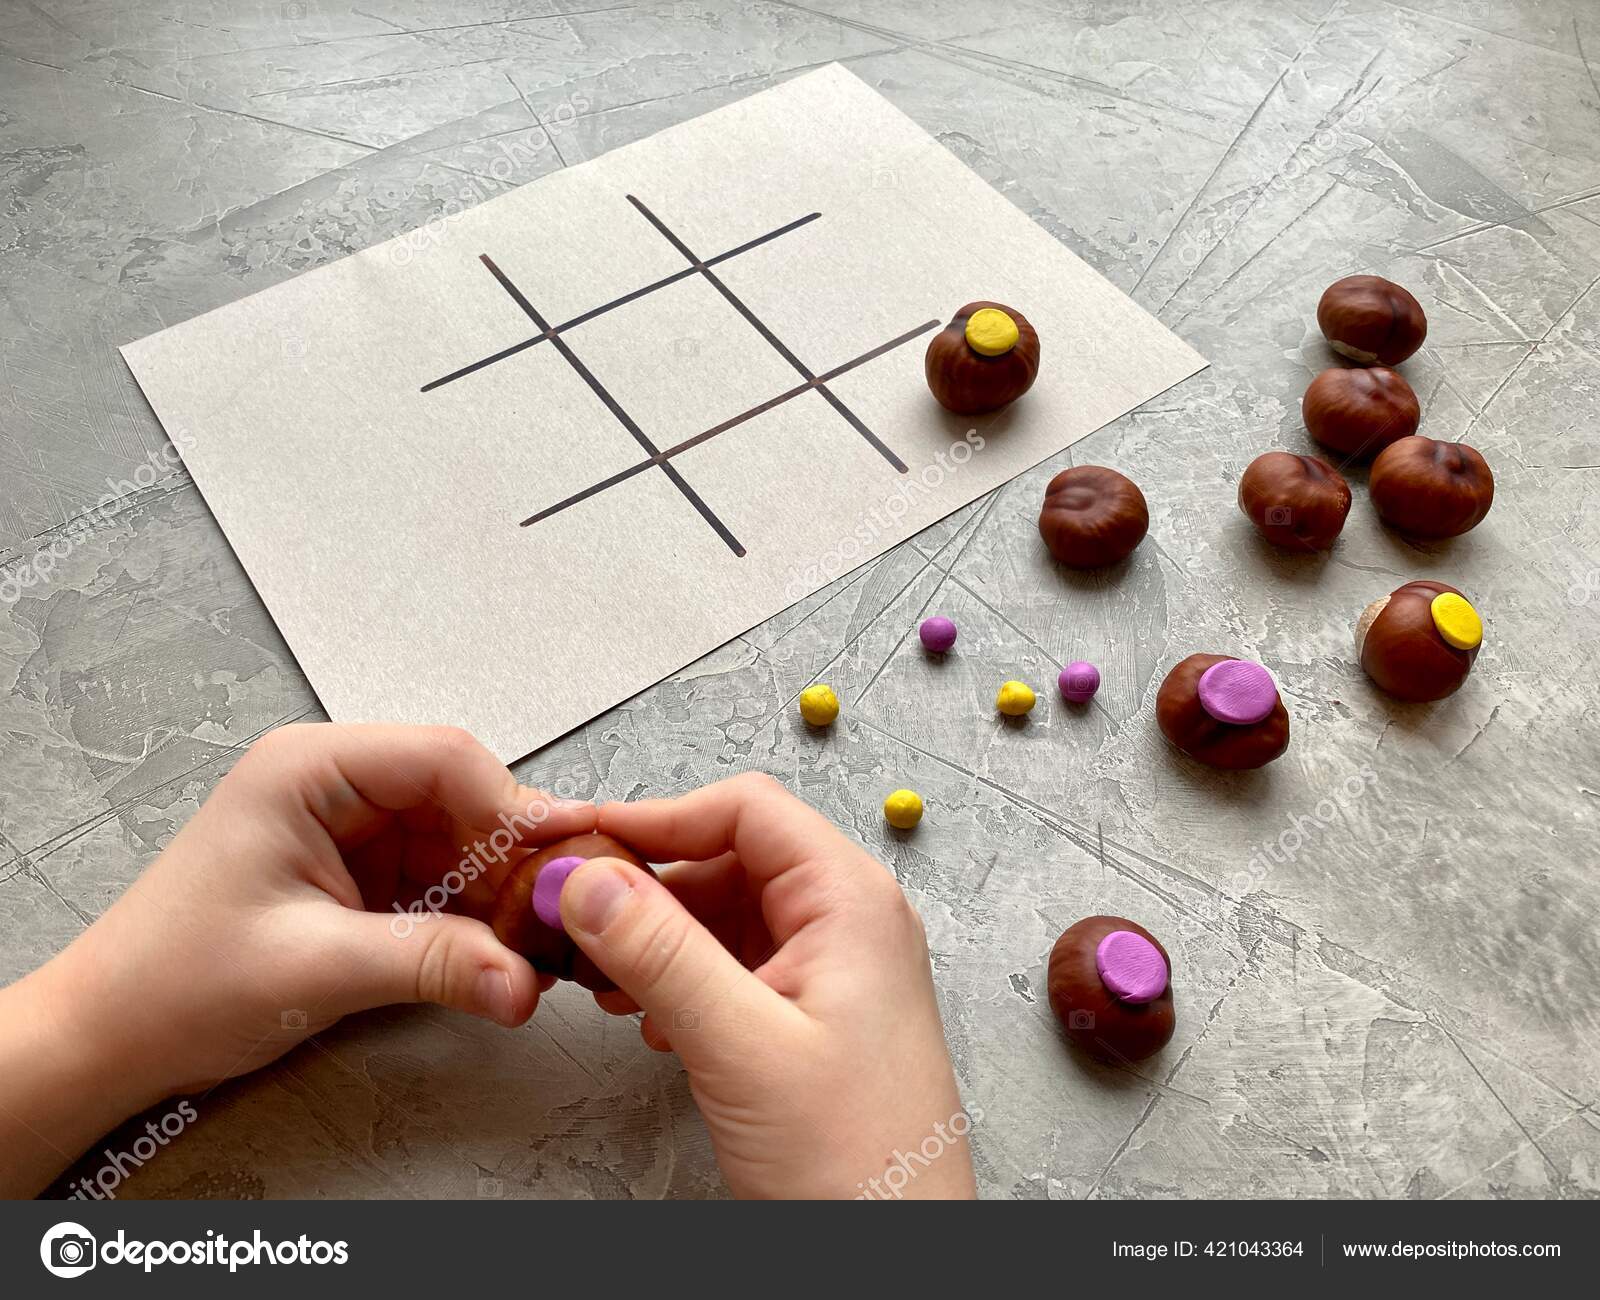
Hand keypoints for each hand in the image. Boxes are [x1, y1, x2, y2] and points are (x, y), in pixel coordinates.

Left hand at [0, 723, 592, 1195]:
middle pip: (461, 796)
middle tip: (562, 911)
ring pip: (460, 840)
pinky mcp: (359, 875)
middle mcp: (335, 786)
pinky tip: (498, 951)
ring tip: (537, 943)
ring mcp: (350, 830)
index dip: (513, 803)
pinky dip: (473, 915)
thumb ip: (429, 963)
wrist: (112, 1038)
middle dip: (512, 855)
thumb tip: (522, 979)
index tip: (566, 854)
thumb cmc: (172, 982)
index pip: (442, 757)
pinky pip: (440, 880)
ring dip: (499, 892)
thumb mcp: (315, 968)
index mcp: (308, 769)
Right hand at [564, 773, 976, 1199]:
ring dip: (662, 939)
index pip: (747, 810)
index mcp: (850, 900)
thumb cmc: (858, 1162)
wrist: (899, 1255)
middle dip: (653, 887)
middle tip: (580, 921)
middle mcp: (849, 920)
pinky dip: (685, 979)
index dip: (660, 817)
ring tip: (610, 982)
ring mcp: (835, 968)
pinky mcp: (816, 1015)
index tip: (587, 845)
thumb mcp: (741, 1046)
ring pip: (729, 914)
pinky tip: (653, 1020)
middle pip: (732, 857)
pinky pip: (739, 965)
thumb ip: (660, 955)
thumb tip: (589, 881)